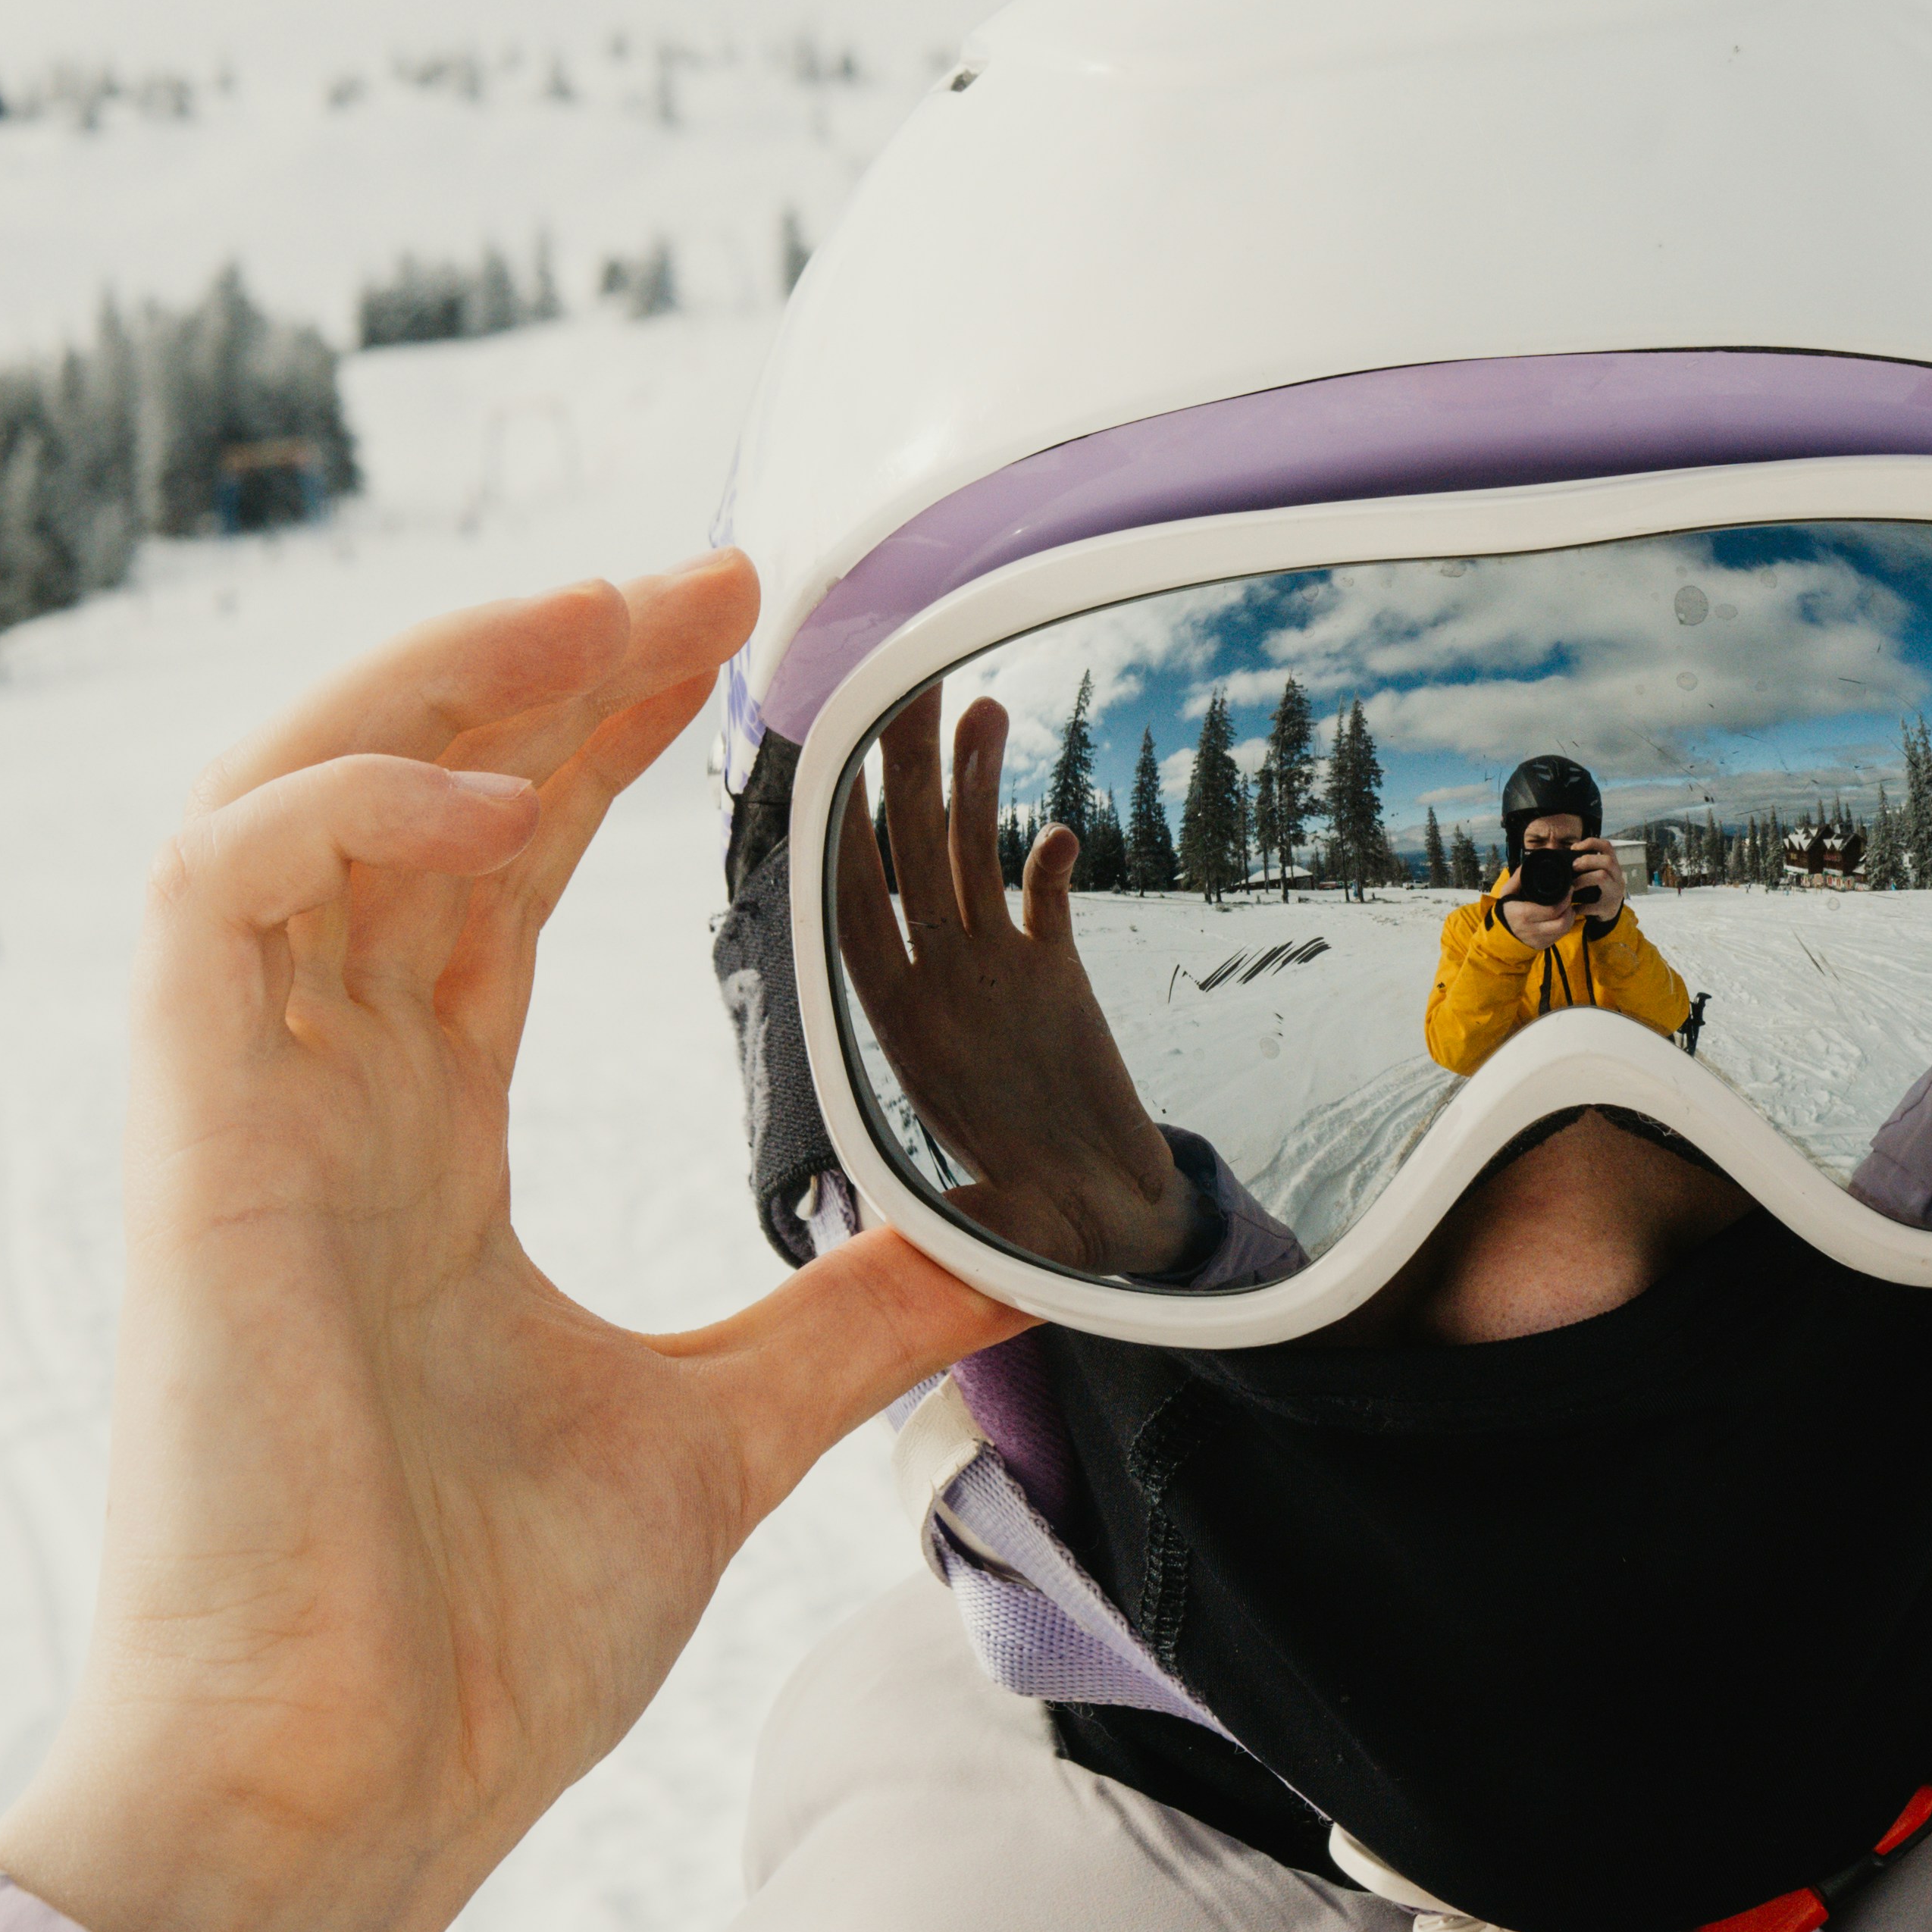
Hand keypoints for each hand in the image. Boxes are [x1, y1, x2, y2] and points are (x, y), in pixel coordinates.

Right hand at [0, 558, 1024, 1931]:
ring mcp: (246, 1113)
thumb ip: (844, 1326)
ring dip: (442, 685)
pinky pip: (217, 894)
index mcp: (418, 1150)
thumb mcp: (722, 1434)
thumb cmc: (482, 1641)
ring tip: (611, 612)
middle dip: (545, 669)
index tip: (729, 652)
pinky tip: (498, 791)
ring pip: (287, 800)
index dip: (592, 748)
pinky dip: (343, 808)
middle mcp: (323, 1101)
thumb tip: (998, 1260)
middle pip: (409, 806)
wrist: (351, 1790)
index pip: (493, 885)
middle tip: (710, 578)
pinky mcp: (194, 1146)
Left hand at [833, 688, 1197, 1273]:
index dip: (843, 849)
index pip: (857, 921)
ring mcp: (998, 973)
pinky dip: (1047, 866)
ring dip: (977, 790)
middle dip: (908, 778)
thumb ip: (978, 1225)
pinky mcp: (1058, 976)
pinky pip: (1045, 902)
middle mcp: (943, 985)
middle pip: (912, 861)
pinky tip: (1057, 833)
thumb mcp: (1000, 1235)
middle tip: (905, 689)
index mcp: (905, 1030)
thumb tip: (954, 1242)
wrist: (1100, 1227)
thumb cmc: (1041, 1233)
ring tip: (981, 712)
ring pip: (975, 861)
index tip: (831, 778)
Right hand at [1498, 840, 1618, 947]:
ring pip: (1564, 930)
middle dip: (1570, 908)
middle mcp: (1531, 929)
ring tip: (1568, 907)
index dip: (1565, 899)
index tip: (1568, 889)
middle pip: (1562, 922)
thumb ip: (1518, 878)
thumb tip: (1529, 864)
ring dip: (1570, 918)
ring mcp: (1538, 940)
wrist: (1498, 934)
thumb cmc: (1505, 910)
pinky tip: (1562, 917)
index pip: (1552, 909)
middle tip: (1569, 898)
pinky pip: (1560, 937)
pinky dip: (1565, 926)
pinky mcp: (1542, 946)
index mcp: (1523, 914)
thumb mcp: (1507, 892)